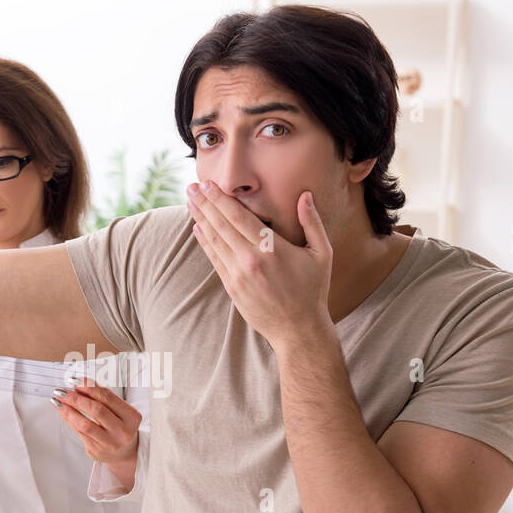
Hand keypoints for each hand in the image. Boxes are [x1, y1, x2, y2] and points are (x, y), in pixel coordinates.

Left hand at [51, 377, 140, 463]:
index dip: (89, 387)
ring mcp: (109, 443)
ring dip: (68, 410)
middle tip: (62, 391)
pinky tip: (63, 412)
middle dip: (76, 398)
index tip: (75, 381)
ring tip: (58, 401)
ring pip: (85, 424)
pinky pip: (79, 433)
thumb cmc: (120, 427)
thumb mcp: (119, 410)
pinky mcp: (96, 451)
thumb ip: (102, 397)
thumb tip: (79, 384)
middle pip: (96, 410)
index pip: (107, 397)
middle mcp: (122, 431)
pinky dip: (69, 420)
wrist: (124, 452)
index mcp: (131, 417)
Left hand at [186, 181, 333, 350]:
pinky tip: (198, 228)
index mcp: (271, 248)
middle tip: (191, 187)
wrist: (298, 329)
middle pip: (221, 225)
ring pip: (214, 240)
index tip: (207, 183)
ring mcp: (238, 275)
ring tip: (190, 202)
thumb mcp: (322, 254)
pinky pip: (214, 259)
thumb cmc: (313, 290)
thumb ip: (312, 223)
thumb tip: (305, 195)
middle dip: (204, 203)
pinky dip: (205, 242)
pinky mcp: (232, 287)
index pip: (238, 216)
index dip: (220, 198)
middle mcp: (250, 260)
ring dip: (200, 219)